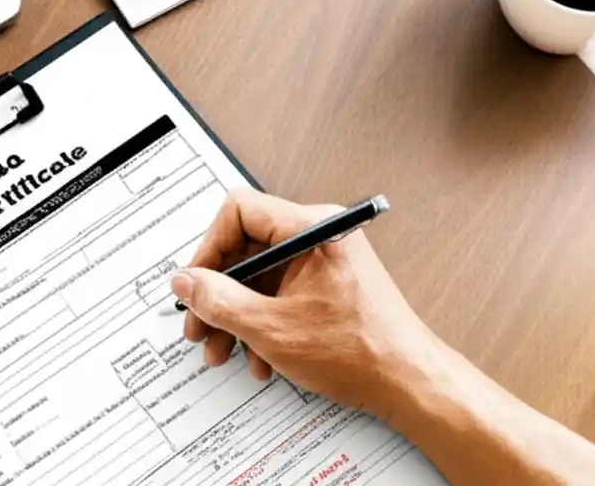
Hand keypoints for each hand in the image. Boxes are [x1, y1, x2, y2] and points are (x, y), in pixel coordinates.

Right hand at [171, 189, 443, 418]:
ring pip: (261, 278)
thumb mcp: (271, 328)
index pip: (240, 211)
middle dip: (218, 294)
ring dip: (236, 317)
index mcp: (311, 229)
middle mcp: (319, 237)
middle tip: (200, 325)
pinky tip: (260, 358)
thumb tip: (185, 281)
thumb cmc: (360, 351)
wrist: (409, 383)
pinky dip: (263, 324)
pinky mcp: (329, 286)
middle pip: (247, 249)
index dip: (210, 248)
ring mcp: (325, 262)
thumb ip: (219, 301)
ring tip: (224, 351)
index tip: (195, 283)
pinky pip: (281, 294)